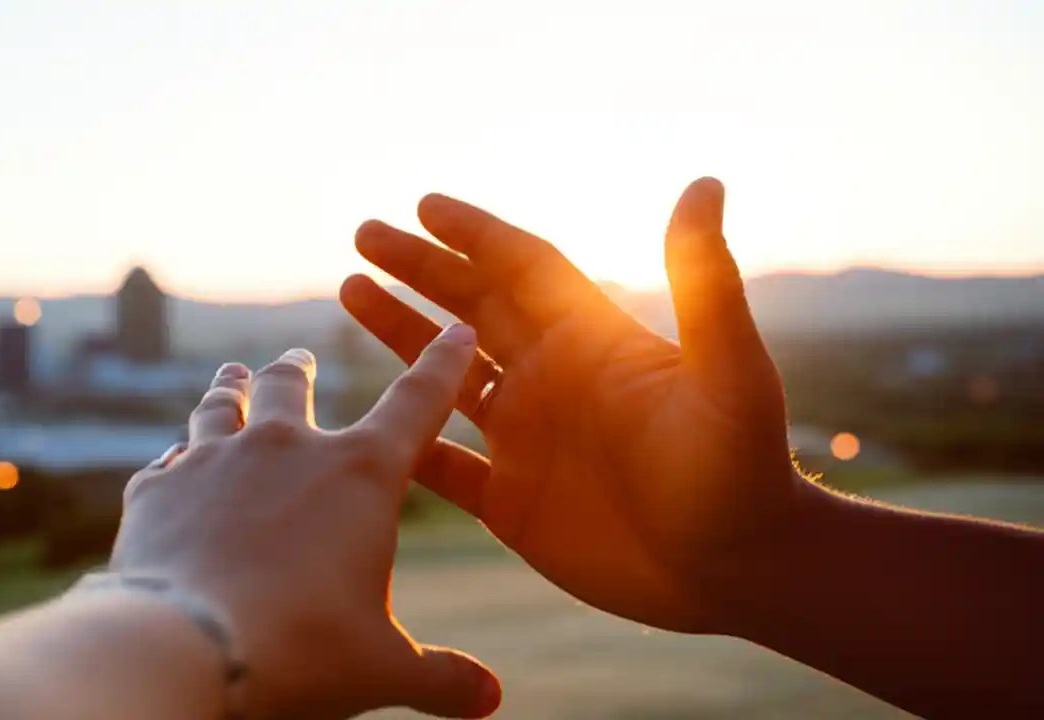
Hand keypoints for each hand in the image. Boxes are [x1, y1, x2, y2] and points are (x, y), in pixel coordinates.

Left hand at [109, 328, 500, 718]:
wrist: (183, 648)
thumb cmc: (301, 653)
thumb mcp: (383, 668)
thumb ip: (441, 678)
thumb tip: (491, 700)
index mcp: (361, 474)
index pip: (418, 401)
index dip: (444, 363)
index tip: (456, 328)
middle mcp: (288, 446)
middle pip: (293, 383)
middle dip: (299, 368)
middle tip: (299, 358)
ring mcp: (216, 458)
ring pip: (223, 402)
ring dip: (230, 387)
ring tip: (231, 375)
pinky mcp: (158, 486)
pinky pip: (169, 458)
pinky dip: (178, 458)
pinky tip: (175, 463)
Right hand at [339, 178, 799, 632]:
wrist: (740, 568)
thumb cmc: (742, 467)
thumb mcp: (726, 369)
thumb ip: (703, 281)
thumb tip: (705, 182)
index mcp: (592, 340)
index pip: (522, 267)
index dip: (474, 235)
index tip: (424, 205)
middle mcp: (553, 379)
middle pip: (471, 307)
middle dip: (419, 269)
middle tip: (364, 235)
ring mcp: (528, 439)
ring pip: (446, 375)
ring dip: (401, 335)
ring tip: (351, 292)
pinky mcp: (513, 501)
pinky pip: (442, 463)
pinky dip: (403, 439)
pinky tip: (362, 422)